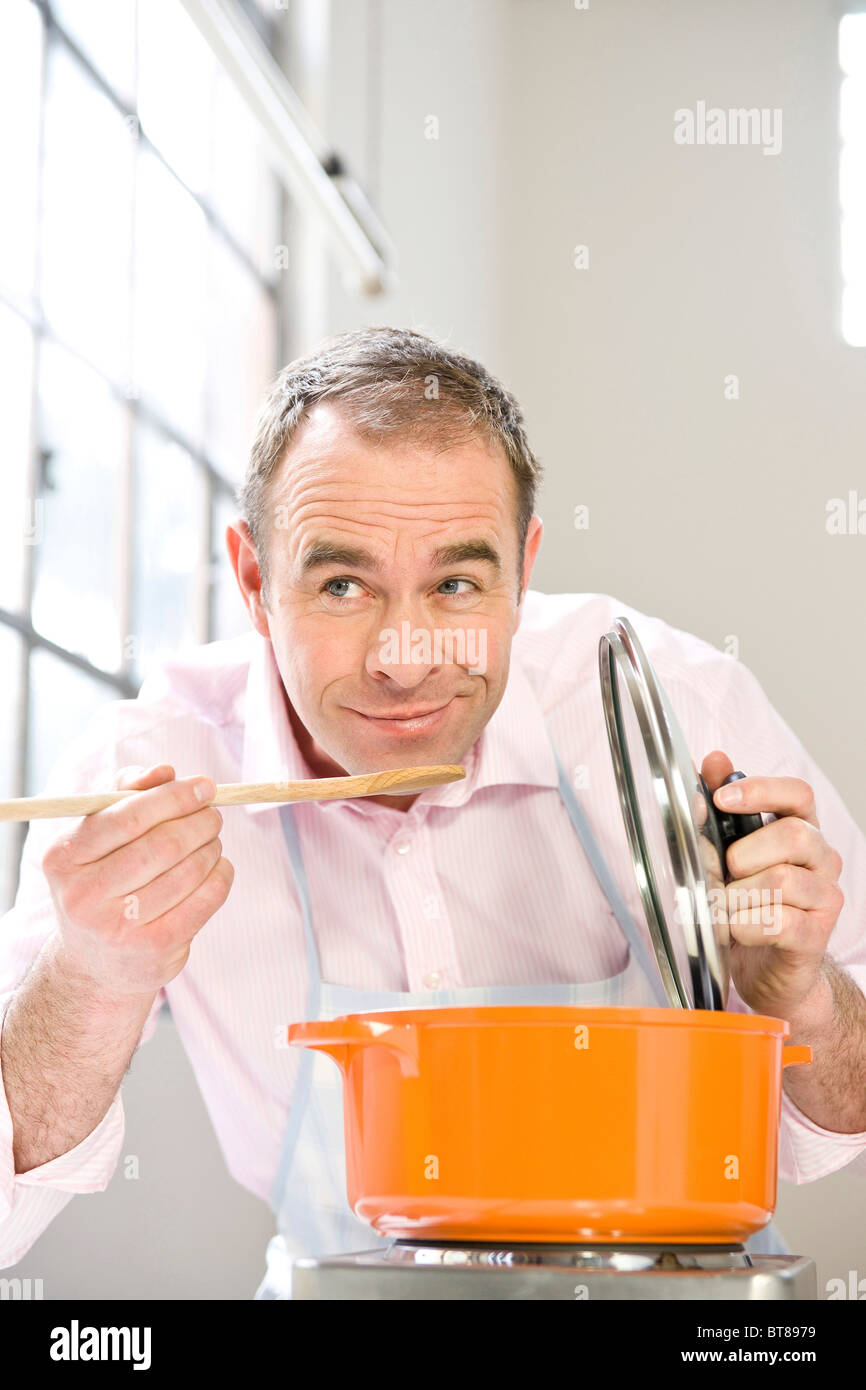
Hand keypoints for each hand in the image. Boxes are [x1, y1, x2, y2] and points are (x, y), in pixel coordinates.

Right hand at [42, 764, 234, 996]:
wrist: (96, 961)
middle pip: (163, 844)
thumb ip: (126, 794)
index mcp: (63, 857)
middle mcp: (84, 896)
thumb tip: (164, 771)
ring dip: (211, 848)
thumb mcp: (97, 836)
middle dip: (199, 822)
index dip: (174, 797)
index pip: (128, 816)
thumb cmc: (102, 880)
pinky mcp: (154, 950)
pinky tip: (217, 867)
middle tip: (213, 815)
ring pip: (188, 871)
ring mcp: (118, 928)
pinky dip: (221, 875)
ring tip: (212, 841)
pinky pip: (205, 900)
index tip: (205, 786)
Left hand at [701, 750, 842, 1019]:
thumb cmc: (747, 904)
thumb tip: (713, 762)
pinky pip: (779, 922)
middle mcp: (822, 859)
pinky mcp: (816, 936)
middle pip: (793, 835)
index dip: (760, 789)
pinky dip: (743, 925)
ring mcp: (824, 898)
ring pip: (783, 880)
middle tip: (723, 873)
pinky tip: (732, 928)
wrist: (767, 970)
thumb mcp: (729, 853)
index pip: (798, 794)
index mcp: (802, 830)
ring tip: (722, 906)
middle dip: (744, 852)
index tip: (720, 798)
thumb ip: (722, 809)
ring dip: (738, 894)